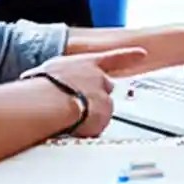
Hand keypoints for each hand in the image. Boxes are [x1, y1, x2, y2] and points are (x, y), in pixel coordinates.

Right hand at [22, 46, 147, 136]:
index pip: (113, 58)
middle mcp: (99, 78)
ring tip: (67, 119)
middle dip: (96, 98)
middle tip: (78, 106)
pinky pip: (97, 127)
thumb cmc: (40, 87)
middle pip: (106, 89)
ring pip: (101, 112)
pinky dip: (88, 130)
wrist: (46, 102)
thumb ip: (56, 78)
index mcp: (86, 63)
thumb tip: (43, 85)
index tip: (143, 53)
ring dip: (89, 117)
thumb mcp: (47, 73)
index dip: (129, 55)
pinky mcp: (105, 115)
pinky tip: (74, 128)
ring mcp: (105, 96)